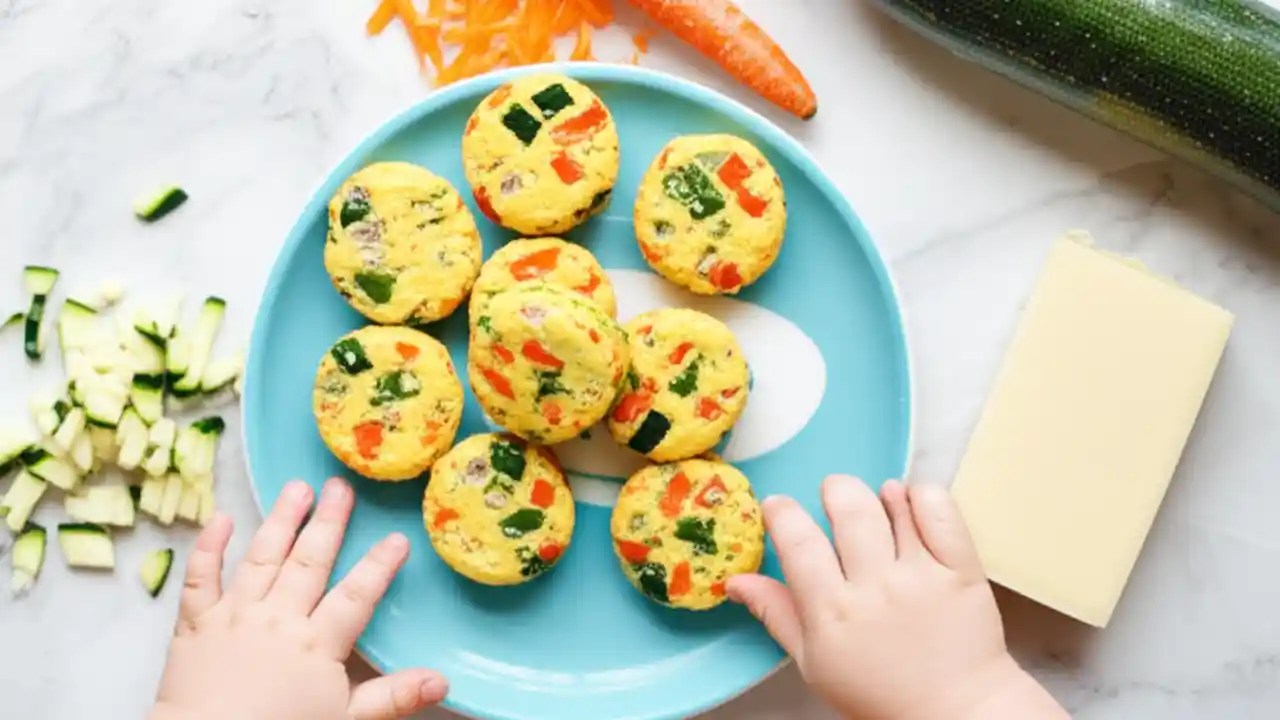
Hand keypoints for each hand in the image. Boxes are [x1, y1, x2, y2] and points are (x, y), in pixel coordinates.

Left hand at [150, 478, 447, 719]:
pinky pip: (200, 577)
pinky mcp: (195, 622)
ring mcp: (235, 615)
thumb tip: (442, 681)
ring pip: (261, 557)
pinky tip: (221, 518)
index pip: (357, 595)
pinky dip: (209, 546)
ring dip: (281, 520)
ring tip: (298, 488)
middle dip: (329, 522)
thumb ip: (392, 698)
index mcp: (317, 642)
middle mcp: (278, 618)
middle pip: (309, 561)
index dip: (379, 565)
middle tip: (341, 487)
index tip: (397, 538)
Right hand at [727, 478, 1068, 719]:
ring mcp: (922, 576)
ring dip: (880, 494)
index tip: (777, 506)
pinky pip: (941, 511)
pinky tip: (912, 503)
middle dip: (835, 490)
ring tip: (878, 501)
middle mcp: (876, 587)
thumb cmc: (877, 691)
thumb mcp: (815, 663)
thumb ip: (777, 615)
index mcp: (832, 612)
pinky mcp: (961, 569)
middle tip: (833, 496)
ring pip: (893, 505)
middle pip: (849, 510)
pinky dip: (923, 495)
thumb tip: (734, 580)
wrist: (953, 711)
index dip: (782, 513)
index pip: (798, 542)